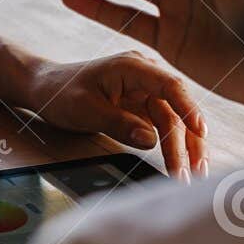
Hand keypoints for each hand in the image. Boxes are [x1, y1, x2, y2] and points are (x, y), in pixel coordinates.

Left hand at [23, 52, 206, 179]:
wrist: (44, 88)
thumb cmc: (60, 92)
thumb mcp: (85, 110)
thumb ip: (118, 123)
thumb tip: (150, 139)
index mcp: (132, 67)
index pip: (170, 86)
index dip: (188, 108)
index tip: (199, 130)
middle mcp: (145, 77)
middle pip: (176, 109)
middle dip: (188, 140)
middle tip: (195, 170)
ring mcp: (145, 92)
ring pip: (172, 121)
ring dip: (183, 148)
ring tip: (191, 176)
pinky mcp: (142, 108)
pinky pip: (163, 127)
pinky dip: (171, 146)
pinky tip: (182, 164)